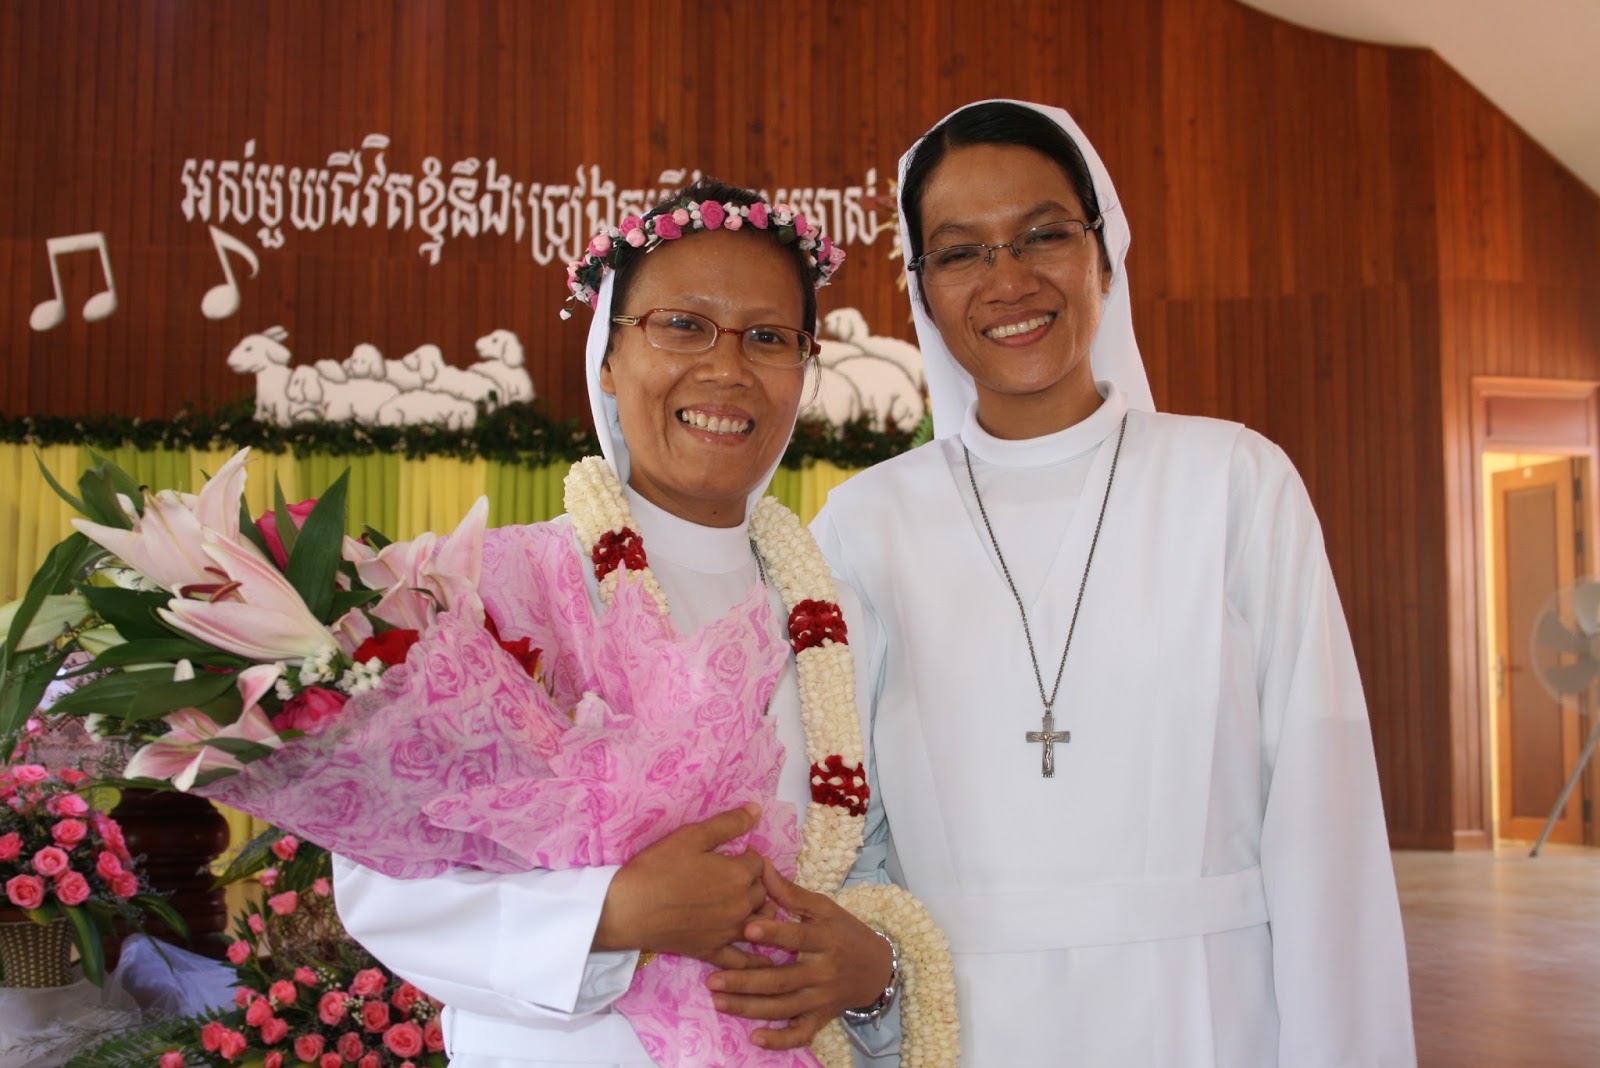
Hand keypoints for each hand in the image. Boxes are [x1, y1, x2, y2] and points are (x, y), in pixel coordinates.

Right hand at [593, 803, 770, 969]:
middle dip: (754, 881)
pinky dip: (757, 962)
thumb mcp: (692, 836)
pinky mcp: (713, 951)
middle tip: (735, 876)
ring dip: (761, 912)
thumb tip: (757, 809)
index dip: (748, 856)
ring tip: (749, 905)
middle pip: (762, 891)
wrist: (627, 910)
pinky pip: (743, 960)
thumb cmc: (657, 868)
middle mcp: (741, 905)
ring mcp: (728, 931)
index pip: (759, 863)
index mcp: (738, 875)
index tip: (734, 854)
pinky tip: (767, 963)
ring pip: (761, 922)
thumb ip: (728, 823)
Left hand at [706, 859, 895, 1049]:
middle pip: (782, 980)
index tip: (748, 928)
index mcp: (825, 939)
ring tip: (718, 1001)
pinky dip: (780, 1040)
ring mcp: (821, 998)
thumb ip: (791, 892)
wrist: (877, 968)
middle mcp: (823, 972)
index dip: (775, 933)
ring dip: (749, 1008)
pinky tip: (755, 1038)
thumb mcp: (824, 908)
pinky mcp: (821, 1018)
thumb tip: (760, 865)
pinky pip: (801, 1033)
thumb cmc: (845, 932)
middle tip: (712, 979)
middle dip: (746, 981)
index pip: (798, 937)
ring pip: (784, 1008)